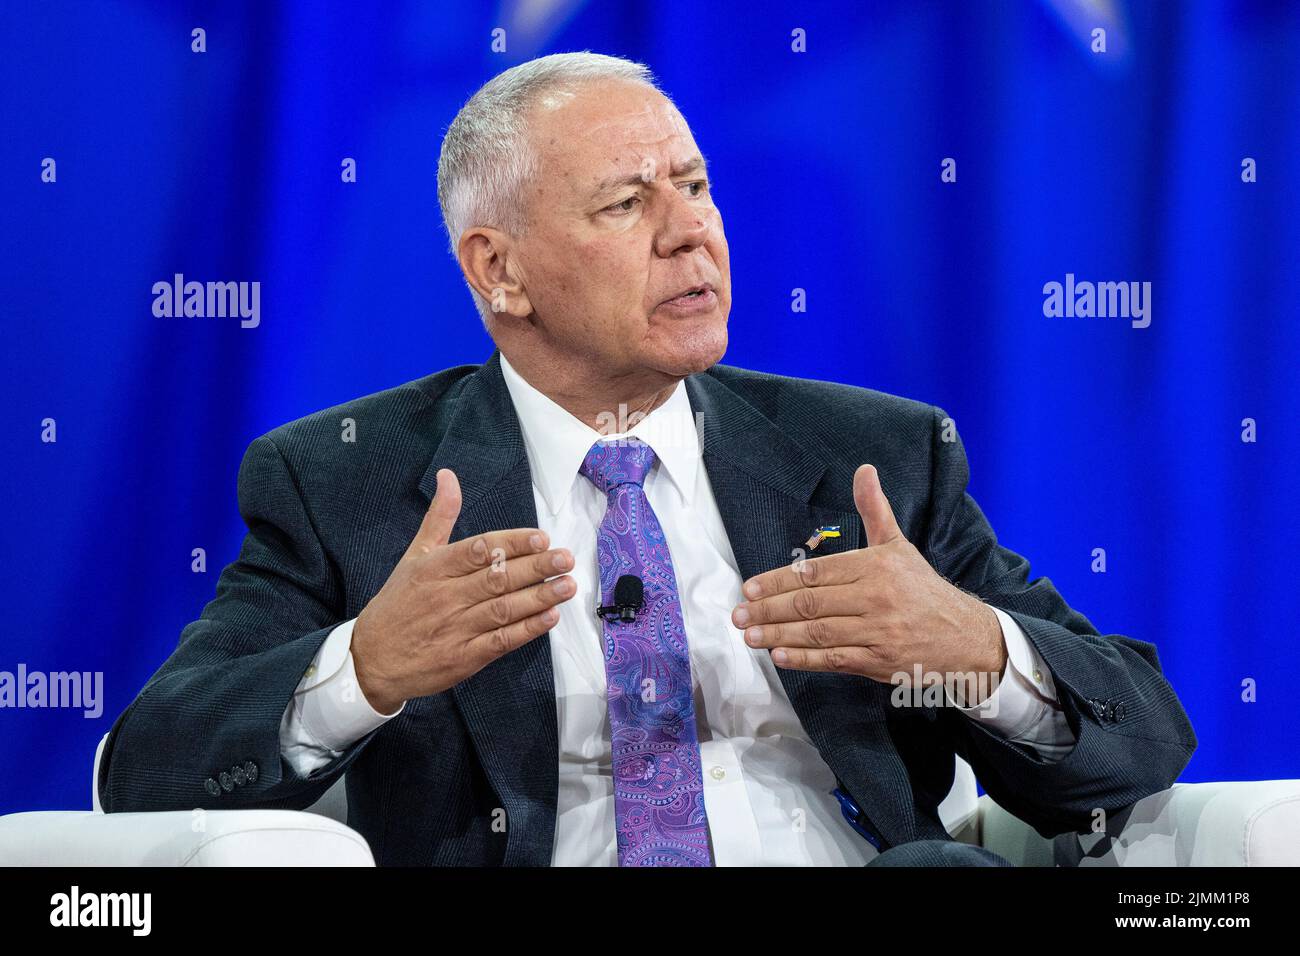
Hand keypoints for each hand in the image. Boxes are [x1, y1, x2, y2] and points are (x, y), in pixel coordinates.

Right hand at [350, 468, 575, 712]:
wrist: (371, 660)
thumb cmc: (397, 603)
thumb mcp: (414, 556)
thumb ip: (439, 517)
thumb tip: (449, 476)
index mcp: (434, 568)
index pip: (478, 550)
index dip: (511, 543)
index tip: (540, 537)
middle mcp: (446, 596)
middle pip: (496, 579)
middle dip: (535, 568)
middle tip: (565, 558)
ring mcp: (455, 629)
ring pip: (503, 610)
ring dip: (539, 598)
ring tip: (567, 585)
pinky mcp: (463, 658)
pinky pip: (499, 642)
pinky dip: (526, 631)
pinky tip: (549, 618)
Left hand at [732, 464, 1005, 699]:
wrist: (965, 636)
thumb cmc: (922, 589)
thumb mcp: (899, 545)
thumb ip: (874, 509)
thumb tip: (863, 470)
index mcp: (875, 566)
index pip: (816, 572)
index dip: (778, 580)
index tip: (750, 588)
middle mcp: (875, 597)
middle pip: (810, 604)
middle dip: (769, 610)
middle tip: (739, 614)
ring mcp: (877, 631)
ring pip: (818, 633)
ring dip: (778, 635)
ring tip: (750, 635)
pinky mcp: (880, 661)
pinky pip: (834, 660)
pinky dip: (805, 659)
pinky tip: (779, 656)